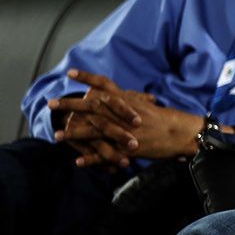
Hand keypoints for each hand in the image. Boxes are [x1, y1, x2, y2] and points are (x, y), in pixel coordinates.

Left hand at [55, 70, 201, 163]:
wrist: (183, 133)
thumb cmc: (167, 119)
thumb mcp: (147, 105)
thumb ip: (130, 100)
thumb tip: (116, 95)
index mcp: (128, 101)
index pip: (105, 85)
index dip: (88, 78)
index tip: (71, 73)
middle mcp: (124, 114)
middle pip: (93, 107)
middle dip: (70, 105)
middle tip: (51, 104)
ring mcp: (125, 131)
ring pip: (95, 131)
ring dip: (74, 134)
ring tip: (56, 136)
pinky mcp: (129, 147)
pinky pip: (107, 153)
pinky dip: (92, 158)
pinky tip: (78, 161)